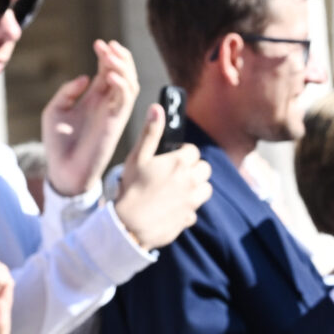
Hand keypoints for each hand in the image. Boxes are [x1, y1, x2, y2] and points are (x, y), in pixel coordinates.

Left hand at [41, 40, 139, 197]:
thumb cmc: (58, 144)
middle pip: (124, 73)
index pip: (109, 70)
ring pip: (130, 83)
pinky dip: (122, 84)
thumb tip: (86, 77)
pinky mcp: (116, 122)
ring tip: (109, 56)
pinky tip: (109, 75)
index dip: (107, 55)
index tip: (99, 43)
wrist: (63, 171)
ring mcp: (114, 112)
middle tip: (107, 45)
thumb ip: (68, 91)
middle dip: (119, 56)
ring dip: (123, 67)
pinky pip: (126, 100)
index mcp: (95, 98)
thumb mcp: (55, 111)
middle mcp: (108, 104)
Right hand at [110, 102, 212, 249]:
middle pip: (204, 168)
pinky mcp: (188, 218)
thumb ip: (151, 132)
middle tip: (175, 174)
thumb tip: (158, 108)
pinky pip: (194, 210)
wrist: (127, 226)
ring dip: (195, 188)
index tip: (170, 159)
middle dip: (193, 169)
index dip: (182, 153)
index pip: (193, 151)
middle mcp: (191, 180)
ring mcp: (192, 200)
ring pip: (205, 189)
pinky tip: (172, 208)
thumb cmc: (131, 188)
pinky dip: (187, 208)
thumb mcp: (137, 157)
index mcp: (180, 162)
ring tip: (177, 190)